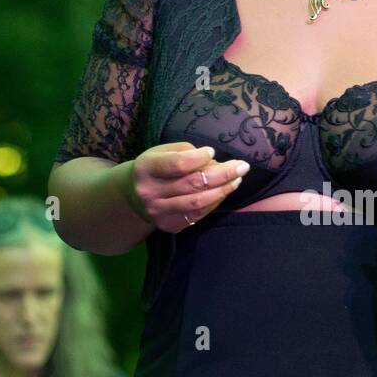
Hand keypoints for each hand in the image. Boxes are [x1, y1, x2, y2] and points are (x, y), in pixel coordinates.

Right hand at [124, 142, 249, 231]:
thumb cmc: (155, 168)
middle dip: (222, 174)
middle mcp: (150, 192)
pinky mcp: (169, 225)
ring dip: (223, 190)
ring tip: (237, 179)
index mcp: (146, 168)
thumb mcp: (162, 152)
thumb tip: (214, 161)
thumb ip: (186, 152)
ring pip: (198, 202)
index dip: (199, 158)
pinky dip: (214, 202)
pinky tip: (224, 192)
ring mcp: (159, 212)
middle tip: (242, 166)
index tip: (212, 152)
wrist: (134, 197)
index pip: (178, 164)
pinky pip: (198, 214)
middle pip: (192, 184)